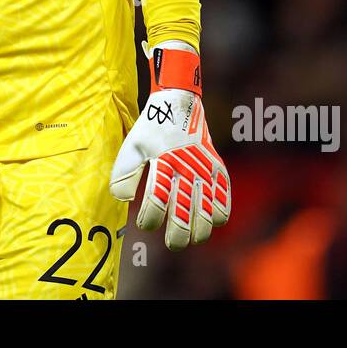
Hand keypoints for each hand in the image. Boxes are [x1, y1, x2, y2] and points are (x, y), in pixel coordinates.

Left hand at [109, 42, 230, 249]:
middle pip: (183, 214)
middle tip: (172, 243)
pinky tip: (210, 220)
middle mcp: (186, 168)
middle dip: (177, 236)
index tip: (145, 224)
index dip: (149, 220)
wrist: (179, 104)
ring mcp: (205, 170)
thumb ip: (124, 173)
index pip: (156, 201)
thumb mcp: (132, 145)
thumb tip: (122, 200)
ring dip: (200, 231)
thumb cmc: (152, 129)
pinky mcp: (218, 170)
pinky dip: (219, 215)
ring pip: (207, 214)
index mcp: (162, 162)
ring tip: (192, 238)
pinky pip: (224, 201)